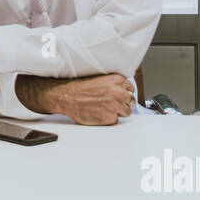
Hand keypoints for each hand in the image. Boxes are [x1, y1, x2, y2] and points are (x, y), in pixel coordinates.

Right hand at [16, 73, 135, 125]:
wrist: (68, 97)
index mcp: (118, 80)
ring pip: (126, 112)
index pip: (131, 89)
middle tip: (110, 103)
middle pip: (130, 101)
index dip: (124, 93)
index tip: (119, 95)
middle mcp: (119, 93)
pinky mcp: (110, 118)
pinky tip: (99, 113)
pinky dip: (109, 118)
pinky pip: (116, 120)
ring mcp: (116, 106)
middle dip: (123, 103)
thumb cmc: (81, 88)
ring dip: (118, 111)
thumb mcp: (101, 79)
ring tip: (104, 108)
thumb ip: (115, 84)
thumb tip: (124, 91)